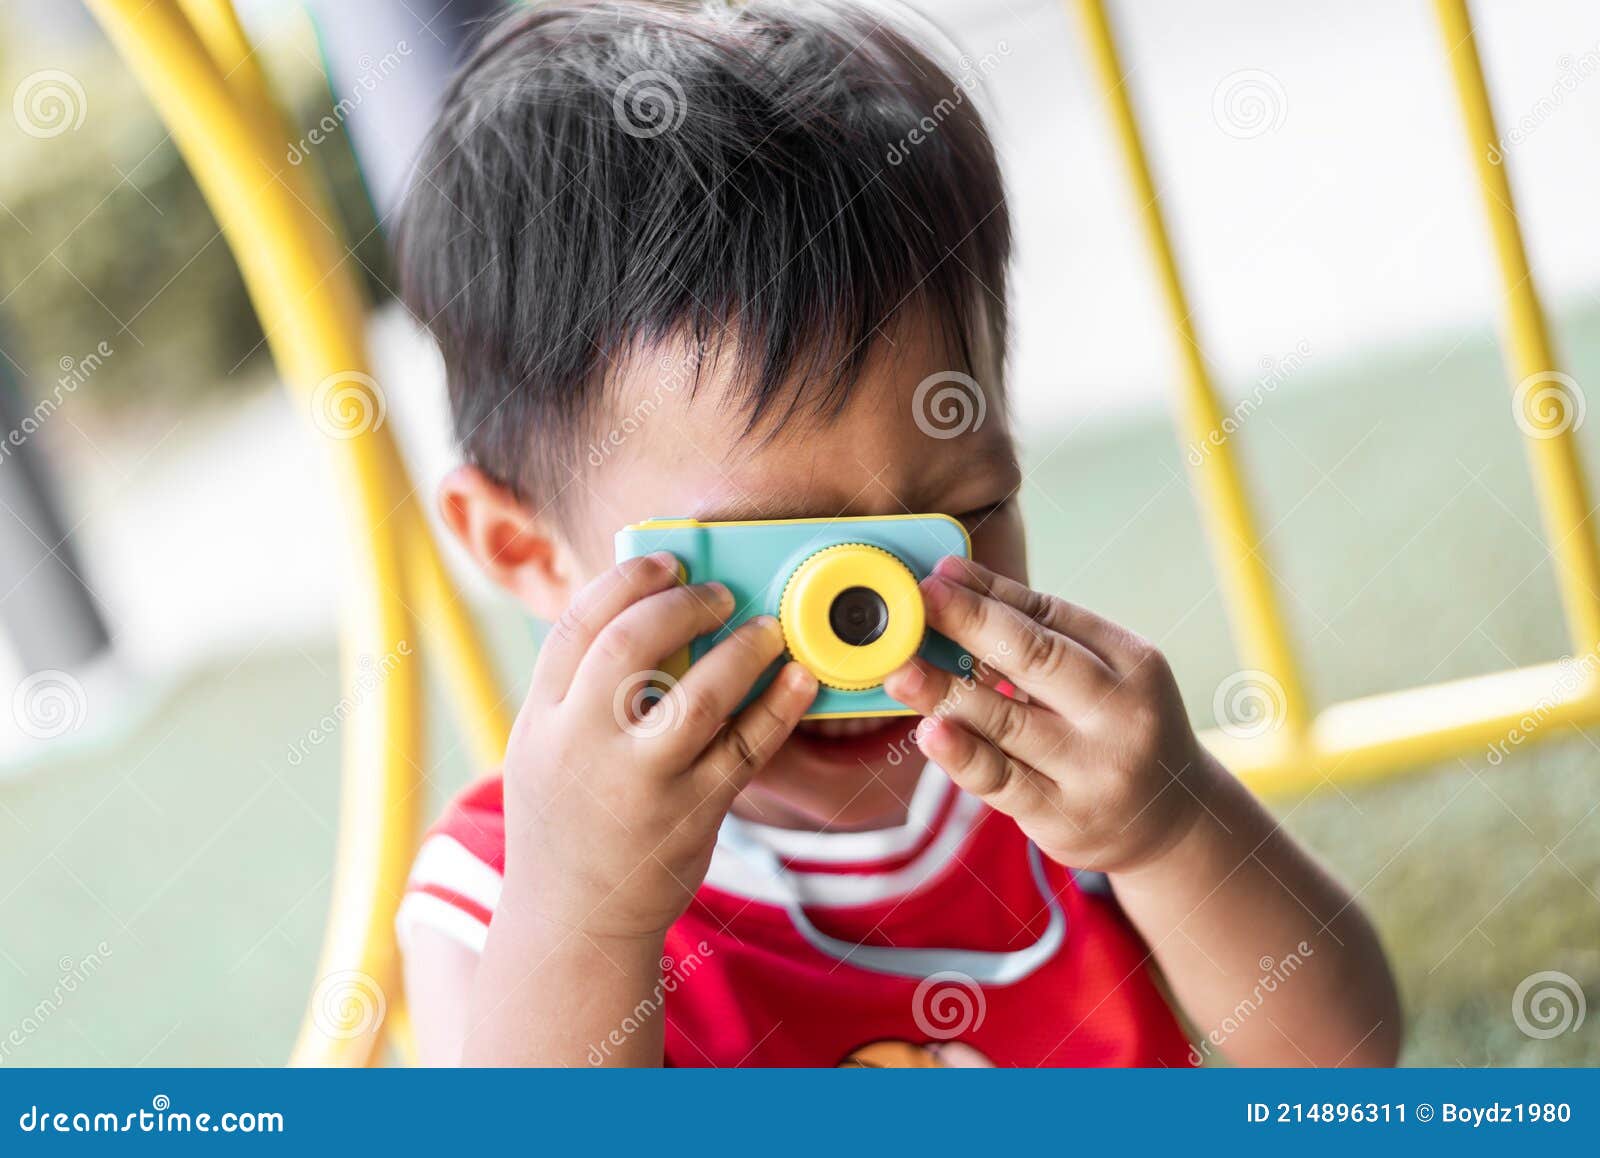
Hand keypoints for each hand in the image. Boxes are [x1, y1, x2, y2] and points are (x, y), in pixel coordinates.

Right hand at [503, 552, 817, 940]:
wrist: (573, 922)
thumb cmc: (566, 820)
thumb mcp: (543, 749)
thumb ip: (578, 688)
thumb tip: (643, 611)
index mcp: (542, 721)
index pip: (576, 625)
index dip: (626, 581)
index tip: (666, 565)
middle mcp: (583, 748)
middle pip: (631, 646)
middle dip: (682, 603)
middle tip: (718, 593)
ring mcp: (640, 785)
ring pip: (698, 697)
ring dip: (742, 650)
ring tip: (767, 630)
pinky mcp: (691, 817)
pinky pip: (746, 750)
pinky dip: (778, 708)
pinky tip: (799, 680)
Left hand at [883, 557, 1212, 873]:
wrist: (1170, 820)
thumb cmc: (1119, 728)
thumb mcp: (1105, 674)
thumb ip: (1036, 629)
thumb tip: (955, 578)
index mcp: (1133, 662)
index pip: (1053, 616)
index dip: (989, 594)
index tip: (939, 576)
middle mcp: (1120, 714)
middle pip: (1034, 658)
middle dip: (969, 623)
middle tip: (919, 601)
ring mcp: (1094, 770)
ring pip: (1007, 721)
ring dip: (945, 690)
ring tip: (901, 668)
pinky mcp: (1064, 817)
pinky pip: (1002, 780)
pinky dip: (961, 754)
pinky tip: (929, 731)